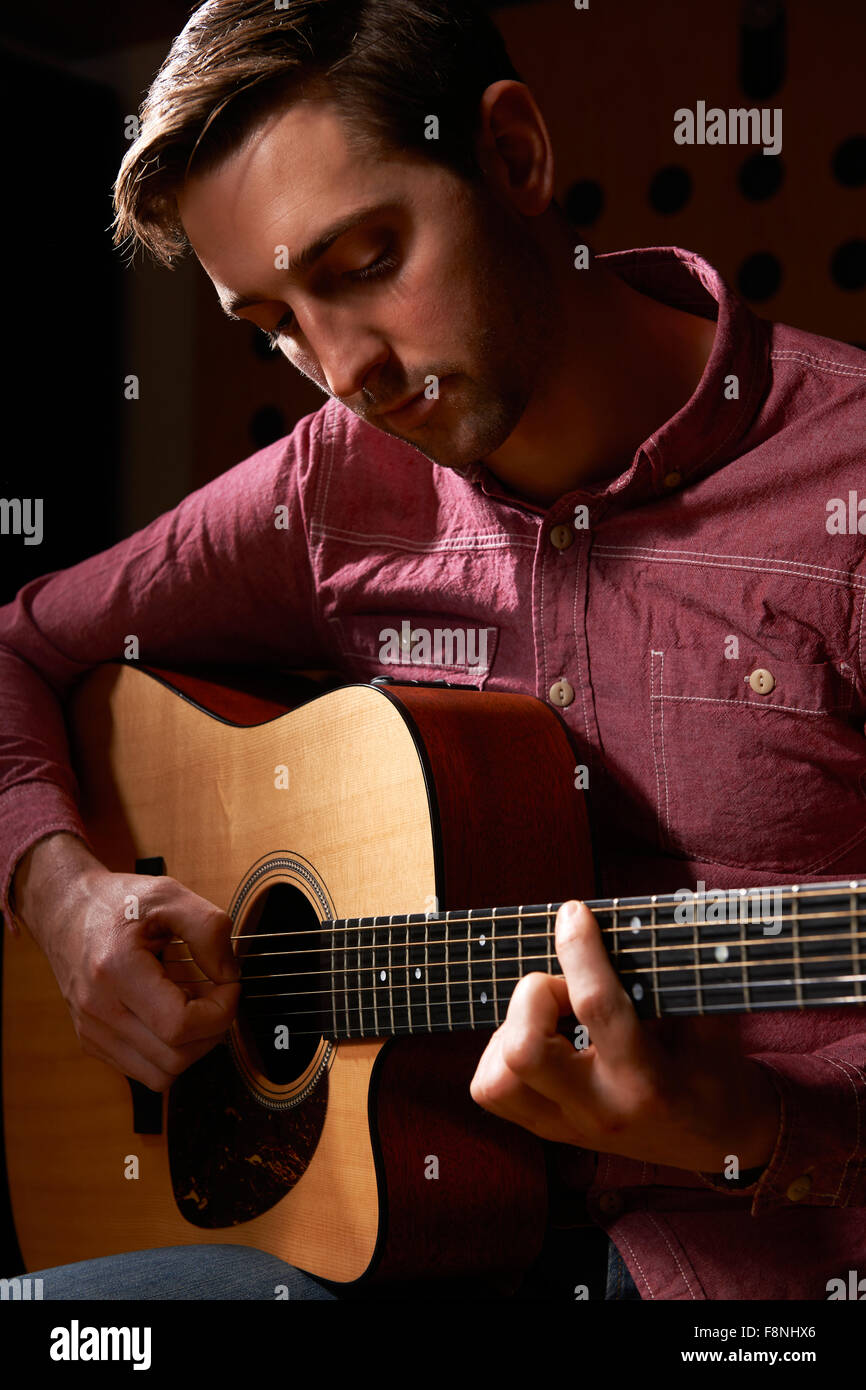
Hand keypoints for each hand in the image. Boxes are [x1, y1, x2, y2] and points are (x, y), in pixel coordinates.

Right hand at [20, 845, 239, 1091]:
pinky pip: (143, 1071)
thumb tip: (228, 975)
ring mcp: (91, 1030)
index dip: (220, 1011)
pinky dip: (168, 1052)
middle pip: (175, 1058)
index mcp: (116, 970)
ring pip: (161, 1075)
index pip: (180, 1025)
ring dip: (192, 1047)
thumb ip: (210, 930)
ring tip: (195, 1006)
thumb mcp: (172, 895)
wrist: (67, 911)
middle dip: (212, 1031)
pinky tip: (171, 1015)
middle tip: (217, 995)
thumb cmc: (120, 902)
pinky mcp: (91, 1041)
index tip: (229, 984)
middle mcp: (98, 1009)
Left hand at [469, 899, 780, 1173]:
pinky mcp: (548, 1130)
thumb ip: (671, 976)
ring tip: (552, 1017)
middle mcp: (599, 1110)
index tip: (575, 913)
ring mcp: (567, 1126)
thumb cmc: (715, 1069)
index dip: (579, 949)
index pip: (596, 1006)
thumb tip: (636, 921)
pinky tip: (541, 1038)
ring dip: (511, 1028)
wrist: (720, 1142)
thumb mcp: (710, 1021)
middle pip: (523, 1050)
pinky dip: (501, 1052)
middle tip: (568, 988)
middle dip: (535, 996)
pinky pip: (491, 1088)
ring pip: (495, 1077)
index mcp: (648, 1082)